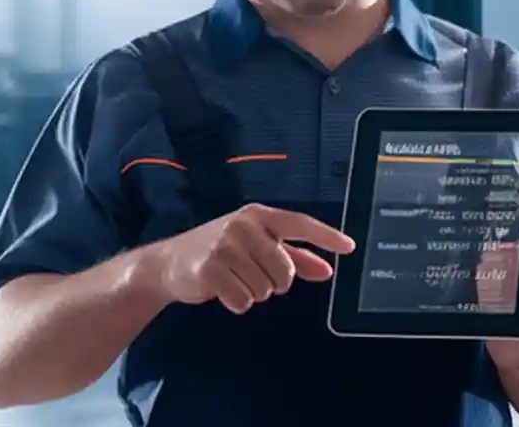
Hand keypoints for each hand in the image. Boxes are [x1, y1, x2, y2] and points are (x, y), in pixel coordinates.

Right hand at [153, 203, 355, 314]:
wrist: (169, 263)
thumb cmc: (218, 252)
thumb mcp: (256, 247)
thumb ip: (294, 257)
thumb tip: (328, 270)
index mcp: (257, 216)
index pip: (299, 223)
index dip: (326, 236)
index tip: (349, 247)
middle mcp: (243, 226)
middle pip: (285, 270)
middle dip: (274, 282)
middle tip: (252, 275)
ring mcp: (225, 246)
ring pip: (265, 288)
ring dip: (253, 292)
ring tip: (233, 279)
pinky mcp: (211, 268)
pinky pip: (244, 300)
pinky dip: (237, 303)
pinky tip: (223, 290)